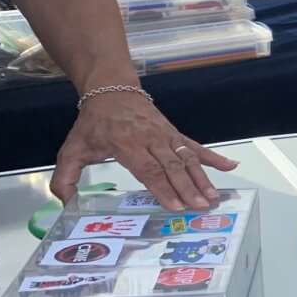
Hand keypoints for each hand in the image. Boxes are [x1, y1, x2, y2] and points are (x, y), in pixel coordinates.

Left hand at [53, 92, 237, 210]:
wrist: (111, 89)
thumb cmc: (94, 122)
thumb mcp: (73, 148)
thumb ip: (65, 178)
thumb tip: (65, 204)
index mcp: (126, 144)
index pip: (148, 169)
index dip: (163, 188)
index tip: (176, 206)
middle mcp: (150, 139)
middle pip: (173, 166)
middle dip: (188, 188)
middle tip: (201, 207)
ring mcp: (166, 135)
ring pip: (187, 158)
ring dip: (203, 178)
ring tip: (214, 197)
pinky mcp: (175, 132)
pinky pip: (196, 146)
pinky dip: (214, 157)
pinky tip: (231, 167)